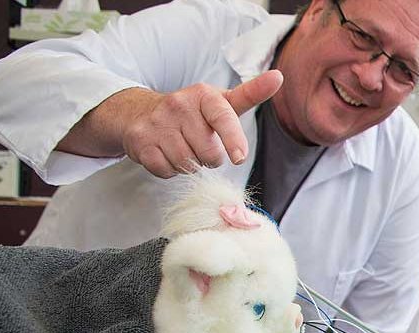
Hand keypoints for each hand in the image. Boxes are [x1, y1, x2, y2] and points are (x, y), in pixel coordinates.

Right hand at [119, 70, 282, 177]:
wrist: (139, 112)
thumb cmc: (193, 113)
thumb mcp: (221, 101)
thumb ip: (250, 94)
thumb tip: (278, 76)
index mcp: (204, 95)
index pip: (223, 117)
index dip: (233, 139)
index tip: (239, 158)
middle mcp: (179, 104)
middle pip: (209, 153)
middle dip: (210, 157)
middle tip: (200, 144)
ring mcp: (157, 122)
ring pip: (188, 164)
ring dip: (190, 164)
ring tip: (183, 146)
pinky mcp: (140, 141)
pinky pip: (166, 170)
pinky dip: (170, 170)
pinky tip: (166, 153)